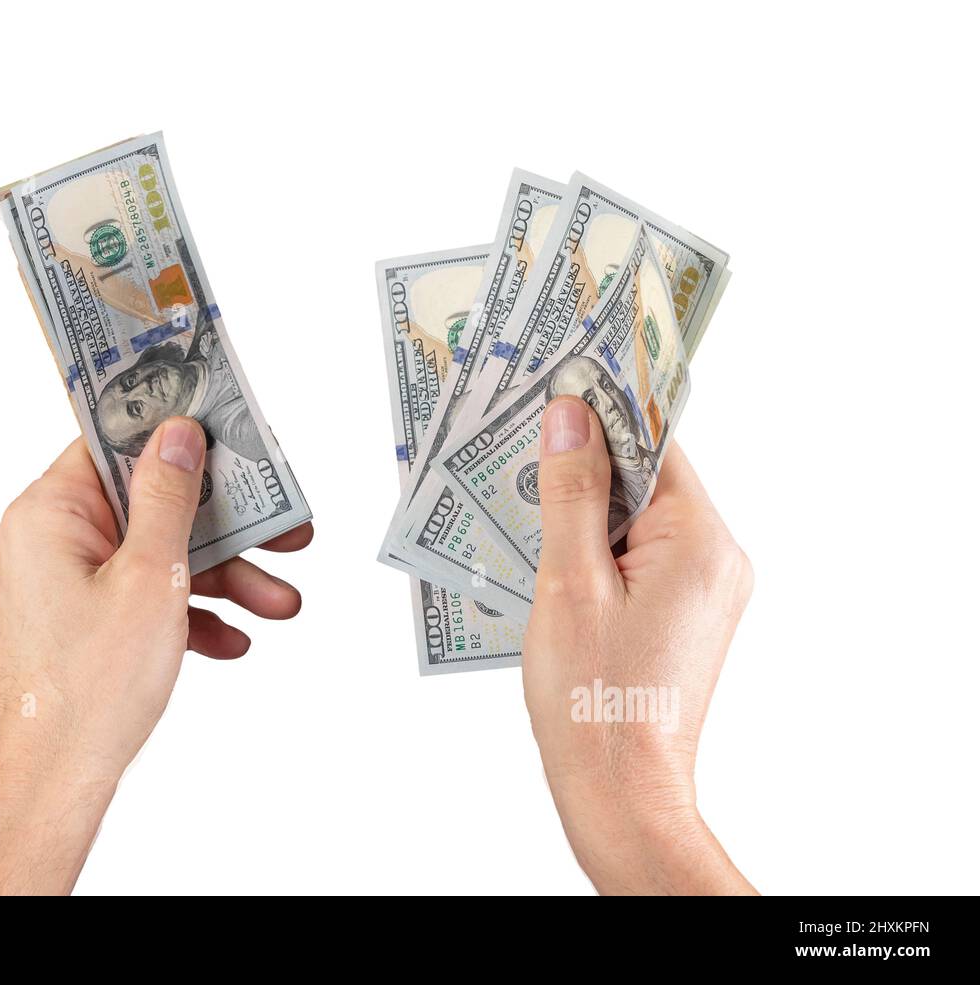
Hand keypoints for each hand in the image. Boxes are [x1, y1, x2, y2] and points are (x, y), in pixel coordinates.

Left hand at [0, 417, 310, 893]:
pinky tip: (233, 640)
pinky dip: (186, 614)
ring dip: (220, 580)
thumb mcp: (150, 577)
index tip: (227, 434)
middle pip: (148, 507)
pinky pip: (140, 598)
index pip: (114, 445)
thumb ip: (168, 498)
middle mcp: (46, 542)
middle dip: (223, 530)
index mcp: (46, 515)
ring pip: (154, 559)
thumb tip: (177, 434)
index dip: (176, 439)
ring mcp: (61, 585)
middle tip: (284, 532)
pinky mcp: (78, 622)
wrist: (57, 784)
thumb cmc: (91, 688)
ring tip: (280, 603)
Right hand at [524, 396, 754, 894]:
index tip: (557, 383)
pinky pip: (640, 556)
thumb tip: (569, 415)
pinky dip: (598, 548)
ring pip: (640, 519)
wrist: (622, 792)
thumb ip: (571, 493)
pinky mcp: (685, 615)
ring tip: (526, 511)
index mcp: (702, 543)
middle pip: (648, 479)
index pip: (655, 445)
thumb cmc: (595, 698)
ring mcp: (706, 591)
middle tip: (521, 447)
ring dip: (586, 511)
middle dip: (585, 464)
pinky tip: (551, 561)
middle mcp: (718, 560)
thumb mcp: (569, 582)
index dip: (603, 414)